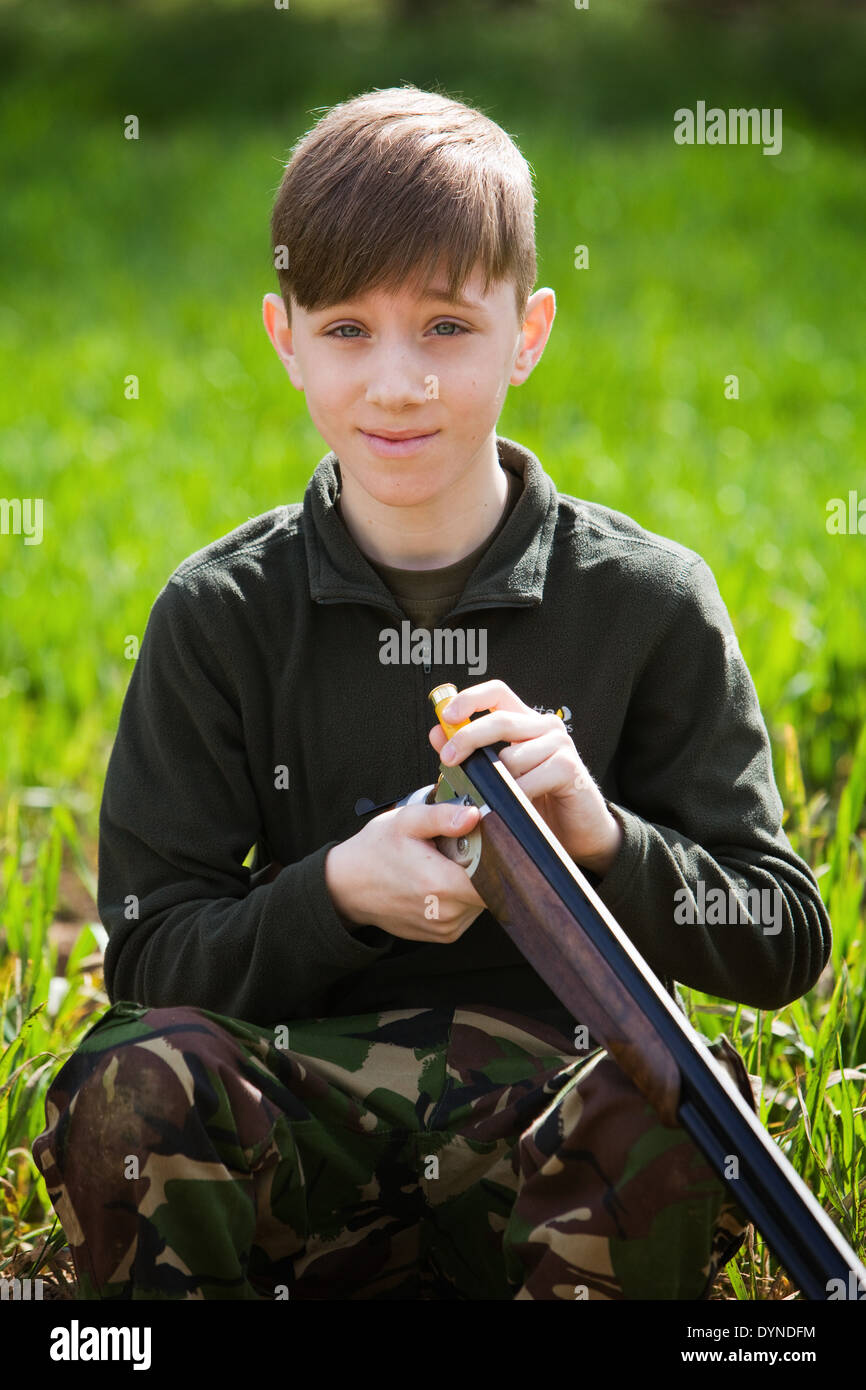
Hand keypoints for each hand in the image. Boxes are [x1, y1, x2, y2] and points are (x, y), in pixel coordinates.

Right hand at [324, 800, 486, 942]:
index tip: (486, 845)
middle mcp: (447, 913)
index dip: (499, 860)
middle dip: (482, 867)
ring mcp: (446, 929)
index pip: (496, 880)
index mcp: (441, 884)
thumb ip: (442, 817)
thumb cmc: (375, 851)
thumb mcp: (406, 821)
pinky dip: (461, 897)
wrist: (348, 886)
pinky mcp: (444, 936)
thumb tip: (474, 815)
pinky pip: (468, 913)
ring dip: (471, 883)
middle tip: (455, 851)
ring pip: (482, 902)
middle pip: (492, 889)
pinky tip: (438, 883)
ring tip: (442, 867)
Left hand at [428, 679, 622, 876]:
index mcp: (525, 721)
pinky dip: (515, 795)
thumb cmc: (537, 801)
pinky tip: (515, 806)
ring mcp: (559, 744)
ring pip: (511, 756)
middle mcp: (544, 726)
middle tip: (447, 759)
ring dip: (495, 781)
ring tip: (493, 799)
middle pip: (499, 719)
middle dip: (467, 738)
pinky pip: (529, 779)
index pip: (496, 693)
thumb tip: (437, 733)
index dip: (469, 699)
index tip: (447, 716)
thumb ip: (469, 753)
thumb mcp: (498, 774)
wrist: (577, 831)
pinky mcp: (569, 767)